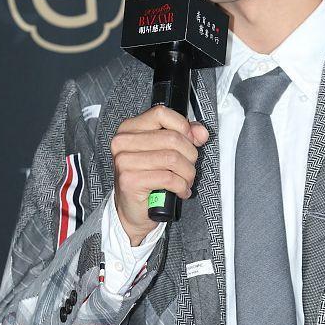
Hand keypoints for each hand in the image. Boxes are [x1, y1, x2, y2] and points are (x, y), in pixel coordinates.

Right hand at [110, 105, 209, 244]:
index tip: (191, 140)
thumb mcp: (165, 152)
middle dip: (190, 156)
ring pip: (173, 159)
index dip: (183, 126)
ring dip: (187, 173)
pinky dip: (181, 186)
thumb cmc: (148, 179)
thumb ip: (184, 136)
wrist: (132, 210)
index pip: (161, 113)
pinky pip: (169, 178)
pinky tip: (180, 191)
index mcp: (129, 128)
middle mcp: (123, 142)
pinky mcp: (130, 180)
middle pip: (172, 138)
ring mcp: (124, 161)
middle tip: (189, 168)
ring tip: (186, 181)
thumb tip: (200, 132)